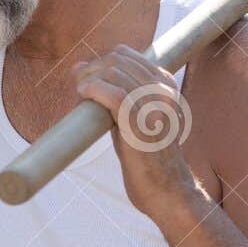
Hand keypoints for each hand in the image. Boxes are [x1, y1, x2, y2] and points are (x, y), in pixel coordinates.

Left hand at [71, 44, 198, 221]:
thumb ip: (116, 97)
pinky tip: (83, 96)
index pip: (129, 55)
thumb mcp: (137, 120)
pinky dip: (92, 89)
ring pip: (113, 71)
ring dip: (89, 79)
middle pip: (118, 58)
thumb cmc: (147, 159)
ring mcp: (154, 103)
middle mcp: (164, 90)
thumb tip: (80, 70)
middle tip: (80, 87)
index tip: (87, 78)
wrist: (167, 191)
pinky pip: (112, 92)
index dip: (102, 63)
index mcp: (167, 86)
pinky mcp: (140, 120)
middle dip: (93, 68)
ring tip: (81, 94)